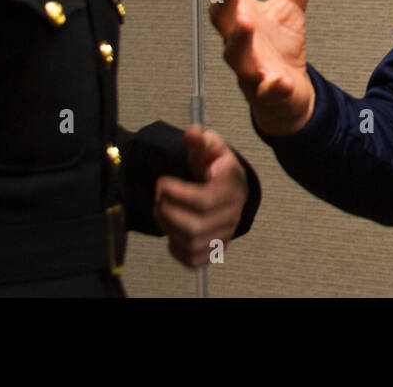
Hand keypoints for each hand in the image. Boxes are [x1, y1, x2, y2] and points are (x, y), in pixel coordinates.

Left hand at [153, 125, 249, 267]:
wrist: (227, 185)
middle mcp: (234, 213)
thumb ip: (200, 140)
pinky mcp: (216, 250)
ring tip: (161, 210)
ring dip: (168, 228)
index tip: (162, 183)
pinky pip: (193, 260)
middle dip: (168, 212)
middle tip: (158, 197)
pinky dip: (176, 248)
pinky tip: (171, 230)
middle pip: (195, 226)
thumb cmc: (214, 165)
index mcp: (233, 186)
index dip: (177, 195)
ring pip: (191, 243)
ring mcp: (226, 234)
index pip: (205, 200)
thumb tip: (193, 132)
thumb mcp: (209, 146)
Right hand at [190, 0, 331, 136]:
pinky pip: (266, 89)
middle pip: (223, 17)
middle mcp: (236, 39)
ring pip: (236, 53)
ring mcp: (248, 66)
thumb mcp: (290, 6)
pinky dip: (272, 86)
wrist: (284, 94)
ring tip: (246, 23)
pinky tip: (280, 81)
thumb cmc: (277, 48)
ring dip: (239, 37)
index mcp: (238, 15)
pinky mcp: (266, 91)